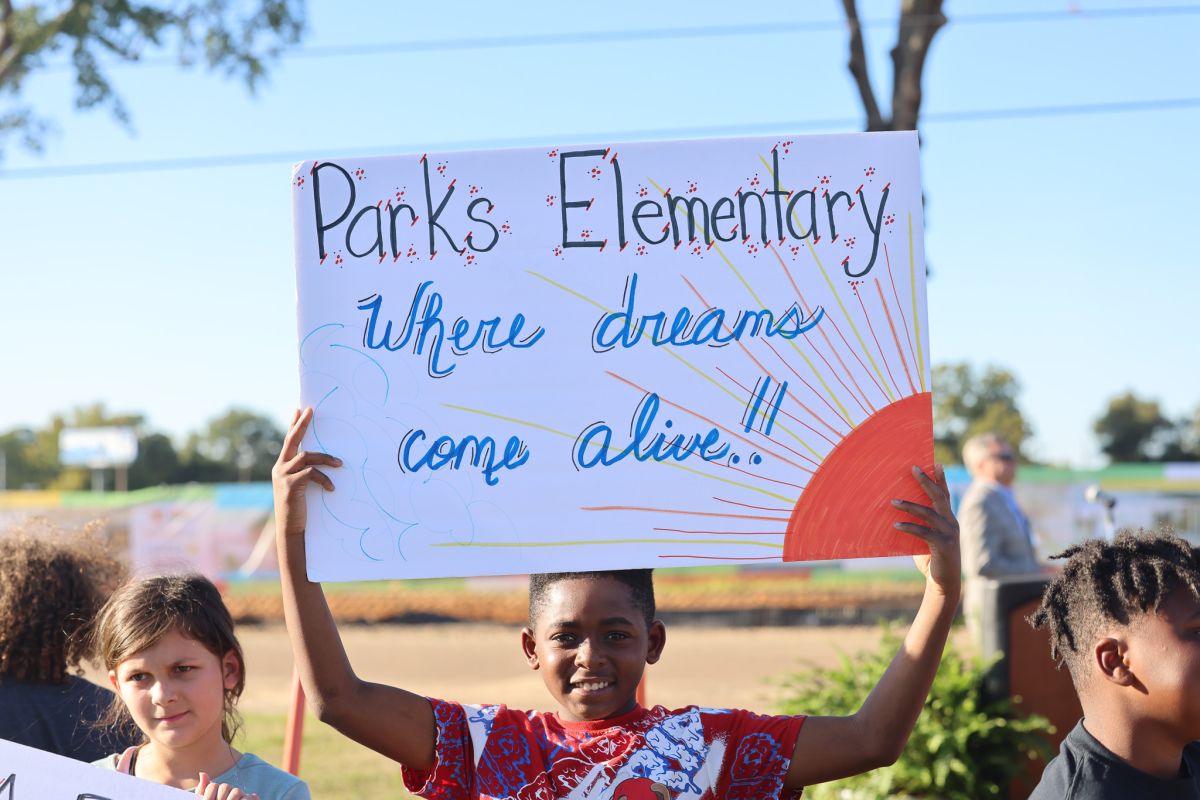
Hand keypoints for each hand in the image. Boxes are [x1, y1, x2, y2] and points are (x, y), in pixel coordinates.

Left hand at [196, 772, 258, 798]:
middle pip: (224, 787)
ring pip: (235, 791)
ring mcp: (240, 795)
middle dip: (219, 798)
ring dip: (231, 799)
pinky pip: (248, 798)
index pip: (212, 786)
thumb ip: (203, 790)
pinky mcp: (250, 799)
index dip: (208, 796)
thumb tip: (203, 773)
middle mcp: (229, 791)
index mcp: (217, 791)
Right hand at [272, 407, 341, 539]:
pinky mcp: (291, 485)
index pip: (288, 441)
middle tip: (310, 411)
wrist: (290, 528)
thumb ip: (304, 473)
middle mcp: (279, 468)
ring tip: (340, 464)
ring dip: (326, 458)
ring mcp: (283, 476)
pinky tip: (331, 488)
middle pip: (292, 440)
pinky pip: (311, 473)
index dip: (294, 425)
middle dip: (302, 424)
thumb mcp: (300, 487)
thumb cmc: (298, 508)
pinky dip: (324, 478)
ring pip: (306, 456)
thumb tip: (319, 462)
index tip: (299, 410)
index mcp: (282, 466)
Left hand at [891, 465, 960, 596]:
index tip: (935, 463)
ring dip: (909, 506)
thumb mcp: (925, 537)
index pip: (944, 494)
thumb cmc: (931, 558)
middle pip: (939, 497)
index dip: (940, 479)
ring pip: (929, 513)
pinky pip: (924, 533)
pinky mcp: (943, 545)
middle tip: (913, 468)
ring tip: (892, 502)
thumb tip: (896, 510)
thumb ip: (919, 524)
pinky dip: (909, 527)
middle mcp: (952, 523)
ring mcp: (949, 534)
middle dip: (926, 481)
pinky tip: (896, 525)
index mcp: (948, 519)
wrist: (943, 582)